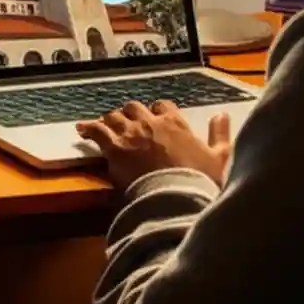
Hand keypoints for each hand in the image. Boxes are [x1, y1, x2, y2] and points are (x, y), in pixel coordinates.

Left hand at [77, 100, 232, 191]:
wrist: (177, 197)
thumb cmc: (200, 180)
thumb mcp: (220, 157)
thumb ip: (220, 134)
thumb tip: (221, 115)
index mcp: (175, 123)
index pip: (162, 106)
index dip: (157, 112)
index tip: (154, 119)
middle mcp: (151, 122)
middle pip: (134, 108)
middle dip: (130, 114)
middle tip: (127, 125)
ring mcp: (130, 134)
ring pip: (114, 116)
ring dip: (110, 120)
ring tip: (105, 126)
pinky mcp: (114, 148)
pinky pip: (96, 130)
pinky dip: (88, 128)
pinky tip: (82, 129)